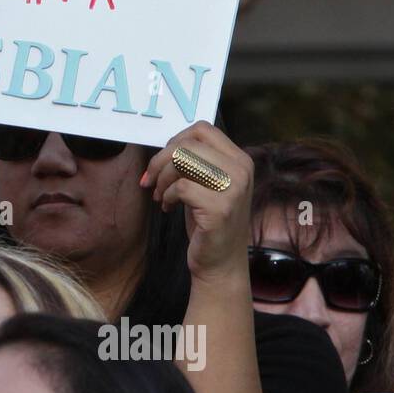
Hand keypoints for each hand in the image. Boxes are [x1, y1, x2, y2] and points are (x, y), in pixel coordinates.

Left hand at [141, 121, 252, 281]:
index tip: (162, 161)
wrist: (221, 263)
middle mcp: (241, 170)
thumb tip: (164, 146)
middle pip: (188, 143)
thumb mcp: (207, 184)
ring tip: (159, 194)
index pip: (202, 129)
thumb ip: (196, 162)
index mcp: (240, 160)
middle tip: (152, 179)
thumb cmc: (208, 221)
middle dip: (161, 160)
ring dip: (161, 178)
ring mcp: (233, 188)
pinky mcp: (220, 208)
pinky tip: (167, 207)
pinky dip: (166, 196)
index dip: (174, 141)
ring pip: (182, 161)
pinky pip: (181, 187)